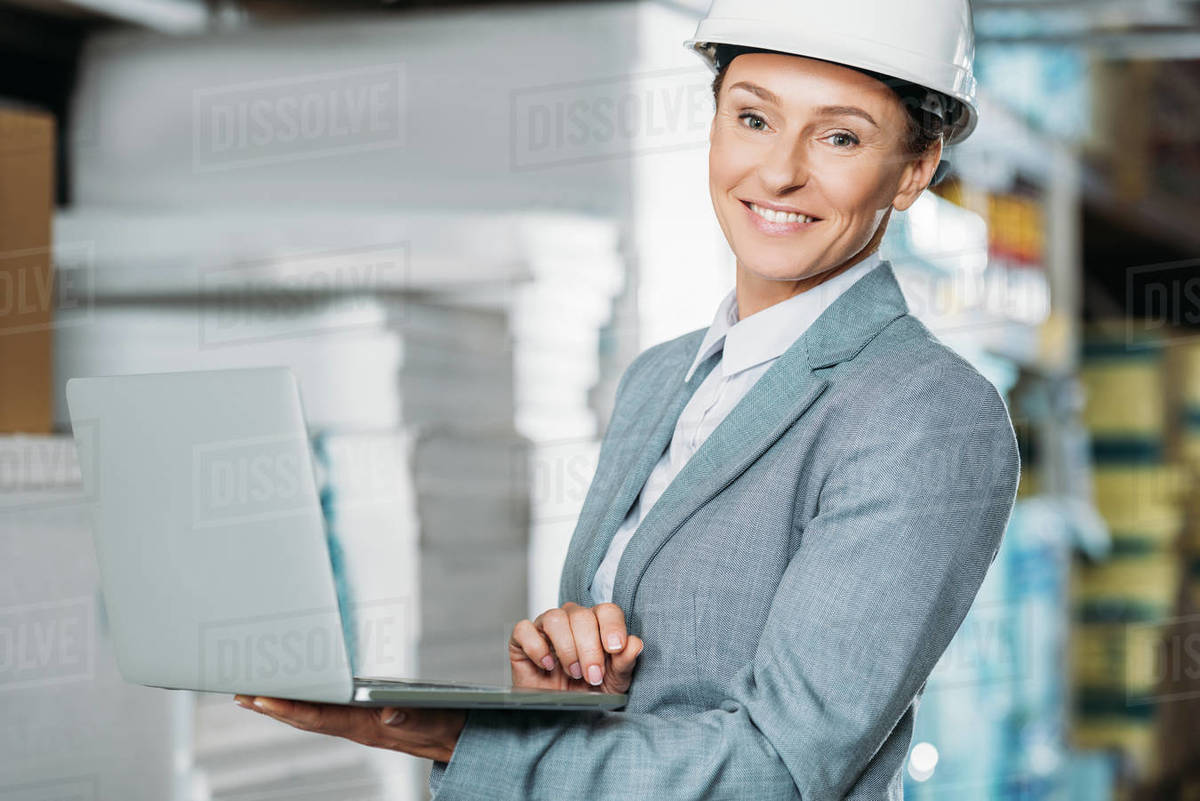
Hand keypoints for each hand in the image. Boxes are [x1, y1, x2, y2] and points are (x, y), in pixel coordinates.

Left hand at [234, 695, 465, 762]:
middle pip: (308, 719)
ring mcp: (361, 725)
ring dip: (283, 708)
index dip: (289, 708)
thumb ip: (415, 720)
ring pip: (314, 717)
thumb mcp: (437, 722)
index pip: (321, 718)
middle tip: (240, 694)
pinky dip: (305, 705)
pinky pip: (327, 713)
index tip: (260, 698)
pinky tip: (295, 697)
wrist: (461, 742)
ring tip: (255, 696)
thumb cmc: (450, 729)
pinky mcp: (366, 720)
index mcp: (371, 728)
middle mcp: (360, 728)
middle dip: (274, 708)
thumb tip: (389, 716)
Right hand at [509, 602, 642, 692]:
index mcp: (597, 625)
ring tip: (572, 672)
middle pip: (581, 615)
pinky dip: (536, 647)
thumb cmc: (588, 694)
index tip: (614, 649)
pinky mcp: (522, 640)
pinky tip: (546, 665)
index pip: (607, 611)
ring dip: (566, 648)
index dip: (612, 627)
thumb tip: (634, 643)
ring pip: (555, 618)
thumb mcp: (614, 684)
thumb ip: (624, 663)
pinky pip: (524, 629)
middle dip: (589, 648)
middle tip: (592, 676)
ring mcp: (545, 628)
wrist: (560, 715)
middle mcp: (572, 620)